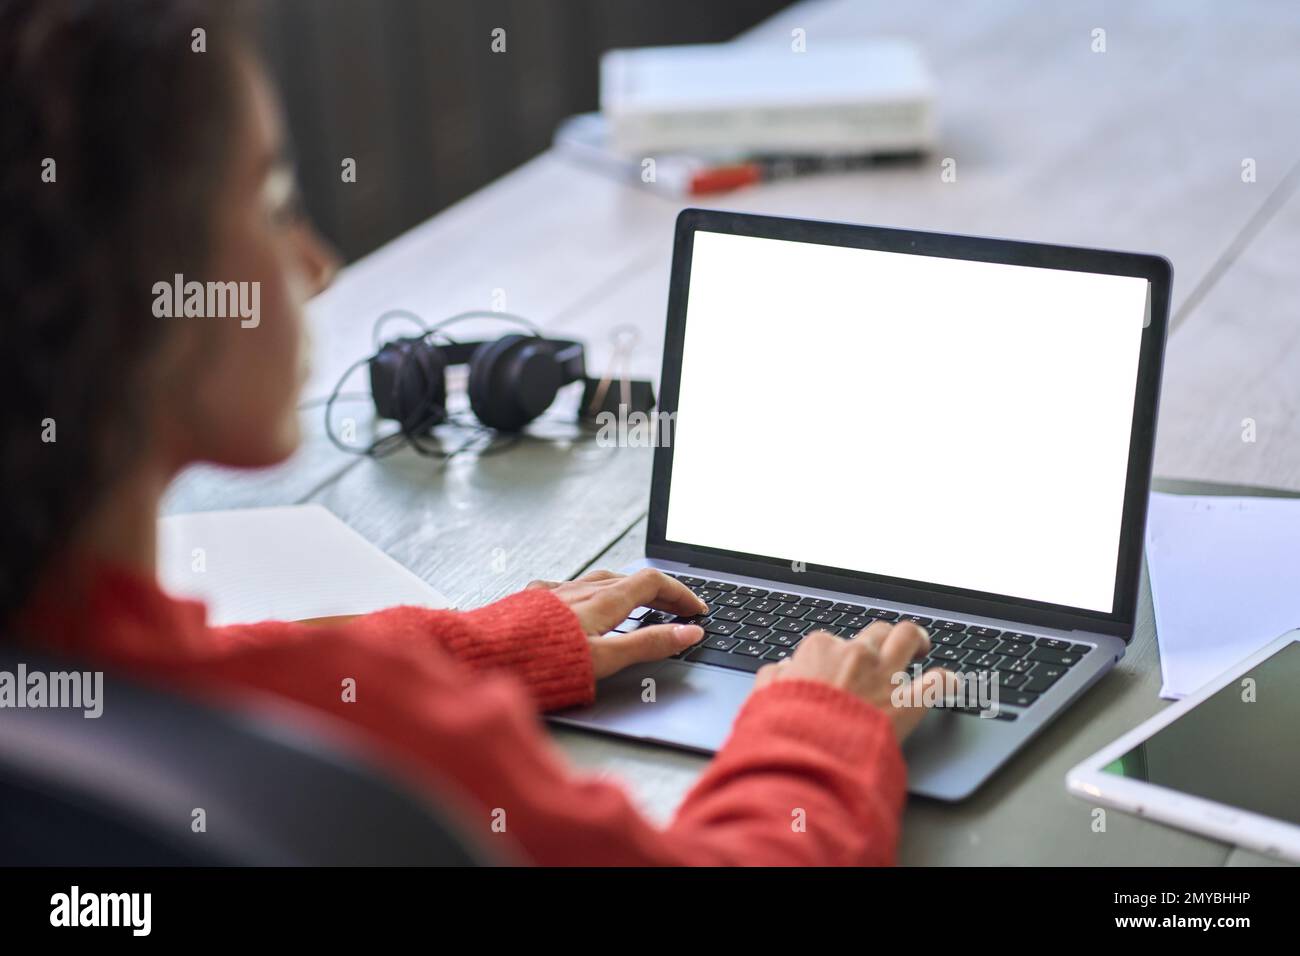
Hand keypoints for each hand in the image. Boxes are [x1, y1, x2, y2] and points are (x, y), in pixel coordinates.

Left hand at [526, 569, 707, 678]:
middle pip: (628, 579)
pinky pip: (567, 588)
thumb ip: (648, 644)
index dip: (679, 593)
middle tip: (676, 610)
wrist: (483, 659)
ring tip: (637, 605)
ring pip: (597, 581)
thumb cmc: (540, 663)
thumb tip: (688, 633)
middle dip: (658, 592)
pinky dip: (588, 594)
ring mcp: (553, 593)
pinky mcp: (530, 602)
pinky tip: (581, 604)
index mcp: (601, 600)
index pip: (652, 583)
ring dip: (625, 590)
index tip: (696, 609)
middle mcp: (578, 589)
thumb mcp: (605, 659)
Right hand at [753, 620, 958, 741]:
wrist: (805, 760)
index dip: (836, 655)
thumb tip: (784, 671)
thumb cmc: (783, 732)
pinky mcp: (907, 704)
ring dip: (916, 640)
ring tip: (919, 649)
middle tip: (881, 656)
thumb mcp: (765, 698)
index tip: (836, 670)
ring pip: (908, 637)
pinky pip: (938, 683)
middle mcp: (855, 655)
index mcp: (819, 650)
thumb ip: (776, 679)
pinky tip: (949, 684)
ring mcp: (884, 676)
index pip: (832, 641)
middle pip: (874, 633)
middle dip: (878, 642)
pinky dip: (947, 682)